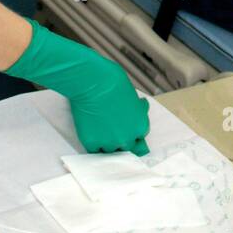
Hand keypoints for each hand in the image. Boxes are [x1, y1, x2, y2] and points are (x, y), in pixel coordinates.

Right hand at [5, 21, 149, 154]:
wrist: (93, 81)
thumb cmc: (113, 81)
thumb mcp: (133, 94)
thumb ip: (136, 108)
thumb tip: (140, 107)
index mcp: (140, 125)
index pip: (140, 137)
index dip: (133, 132)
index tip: (127, 129)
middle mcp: (127, 138)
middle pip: (127, 148)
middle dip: (122, 140)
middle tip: (114, 132)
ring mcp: (109, 142)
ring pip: (110, 152)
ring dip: (107, 143)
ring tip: (101, 132)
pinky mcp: (91, 142)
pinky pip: (94, 151)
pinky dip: (94, 145)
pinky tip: (92, 136)